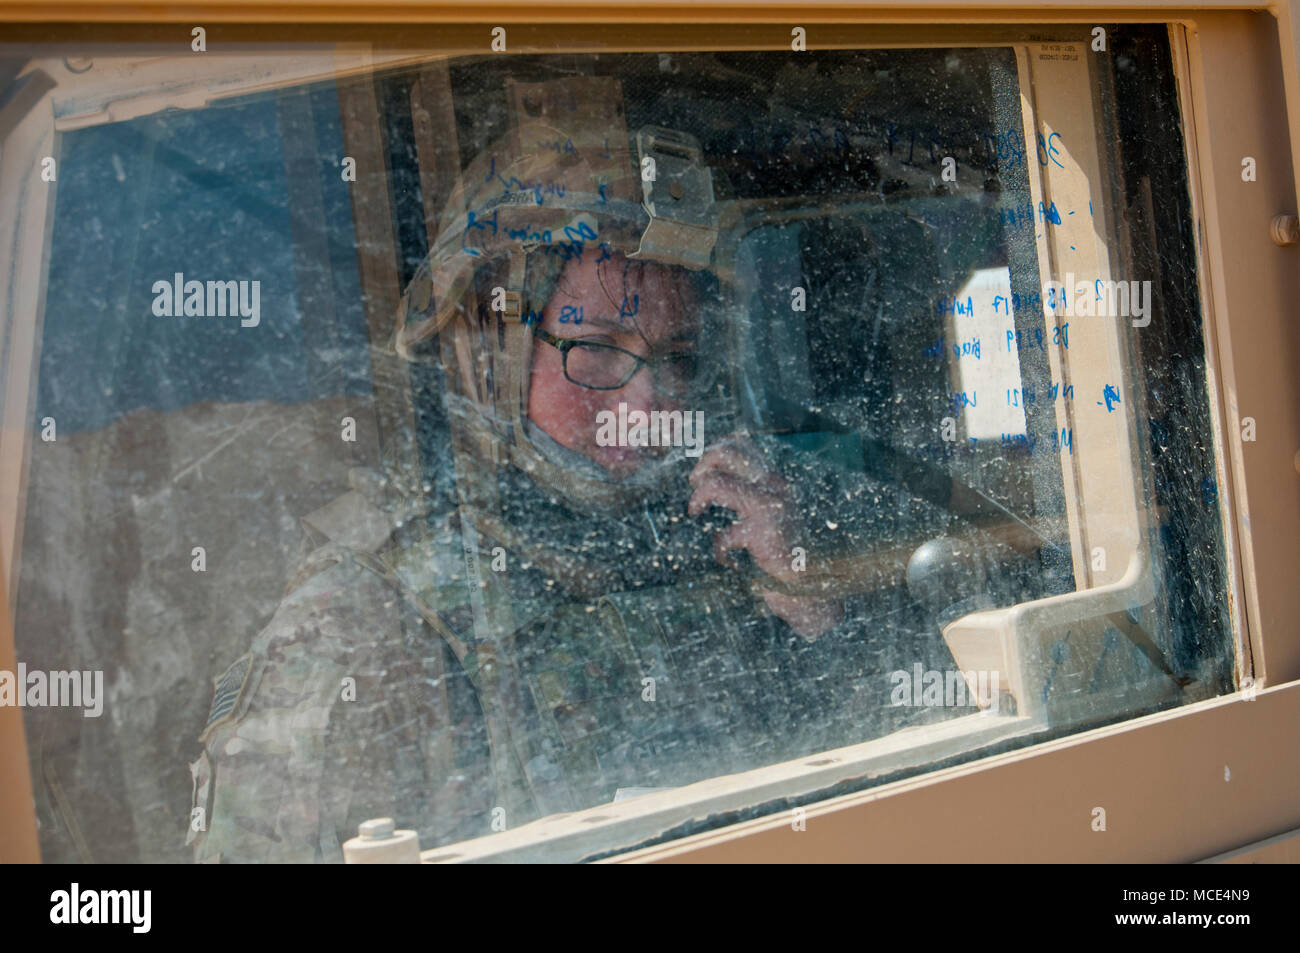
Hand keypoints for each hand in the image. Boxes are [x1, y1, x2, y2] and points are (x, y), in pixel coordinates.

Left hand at [688, 433, 842, 638]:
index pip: (740, 445)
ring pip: (717, 484)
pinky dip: (719, 549)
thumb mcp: (768, 516)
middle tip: (696, 489)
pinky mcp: (764, 534)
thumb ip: (747, 498)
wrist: (814, 586)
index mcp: (773, 481)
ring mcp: (770, 508)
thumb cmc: (786, 553)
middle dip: (702, 467)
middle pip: (726, 453)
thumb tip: (707, 481)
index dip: (712, 454)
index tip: (703, 476)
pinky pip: (724, 534)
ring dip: (699, 497)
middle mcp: (774, 487)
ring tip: (695, 511)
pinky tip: (728, 560)